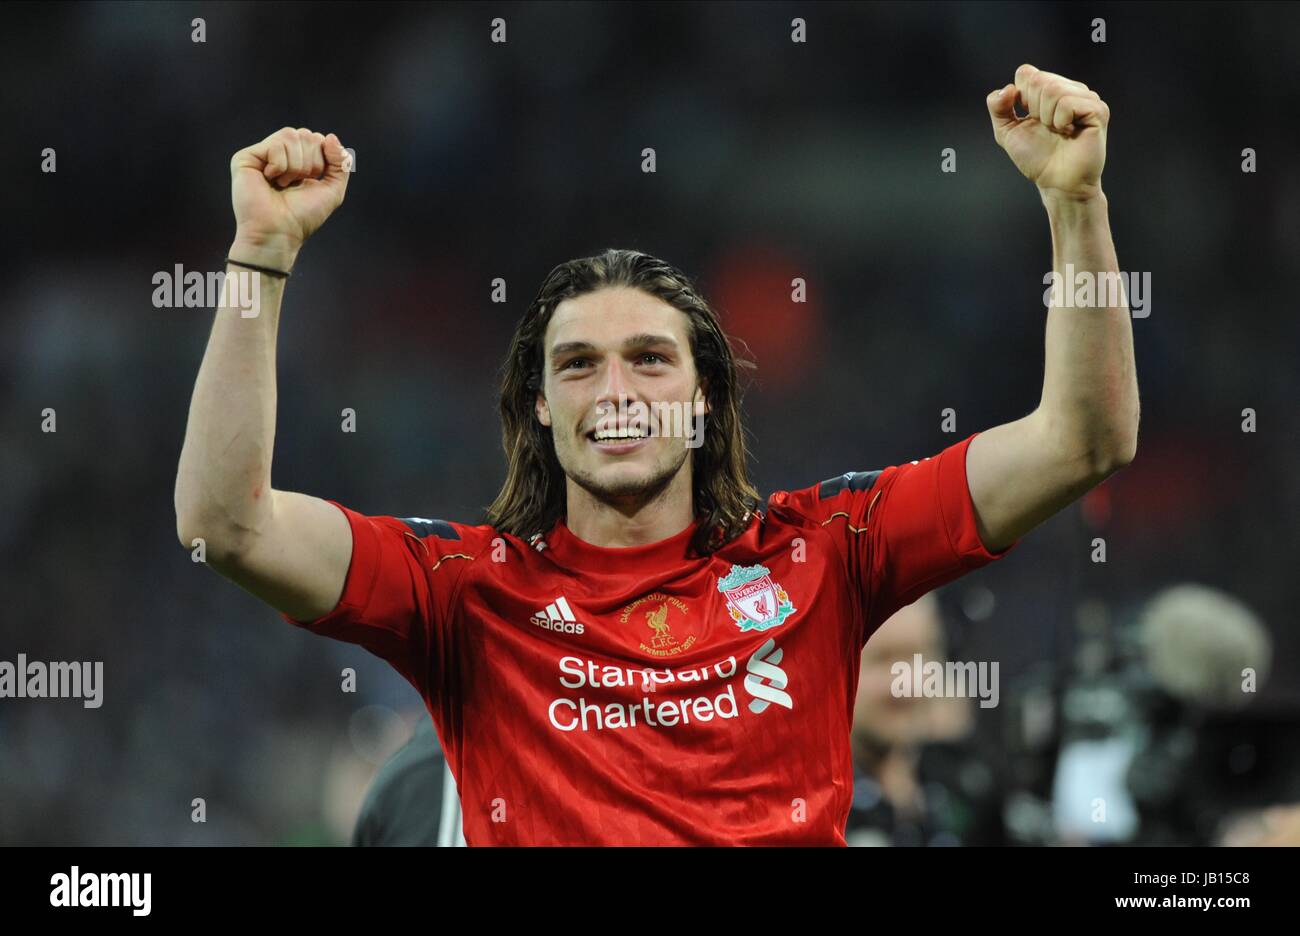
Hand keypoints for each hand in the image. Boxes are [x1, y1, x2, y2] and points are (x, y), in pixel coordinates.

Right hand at [229, 127, 350, 267]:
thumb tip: (330, 136)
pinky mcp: (246, 157)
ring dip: (295, 166)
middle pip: (306, 134)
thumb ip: (340, 163)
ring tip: (283, 184)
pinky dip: (280, 166)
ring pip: (291, 135)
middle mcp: (279, 154)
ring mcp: (262, 154)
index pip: (317, 139)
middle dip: (310, 162)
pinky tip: (269, 180)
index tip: (311, 181)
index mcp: (298, 159)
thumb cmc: (303, 215)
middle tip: (296, 184)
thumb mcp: (333, 189)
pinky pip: (276, 144)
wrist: (280, 232)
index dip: (322, 159)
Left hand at [987, 64, 1108, 200]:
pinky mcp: (1097, 110)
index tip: (1030, 118)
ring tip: (1058, 131)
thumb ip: (998, 108)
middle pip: (1038, 80)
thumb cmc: (1037, 158)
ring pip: (1053, 89)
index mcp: (1051, 89)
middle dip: (1033, 110)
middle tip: (1046, 128)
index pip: (1026, 73)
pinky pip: (1067, 103)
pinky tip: (1069, 133)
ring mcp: (1086, 98)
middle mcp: (1070, 89)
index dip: (1020, 98)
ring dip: (1047, 117)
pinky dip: (1060, 121)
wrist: (1057, 183)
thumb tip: (1007, 88)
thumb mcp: (1007, 132)